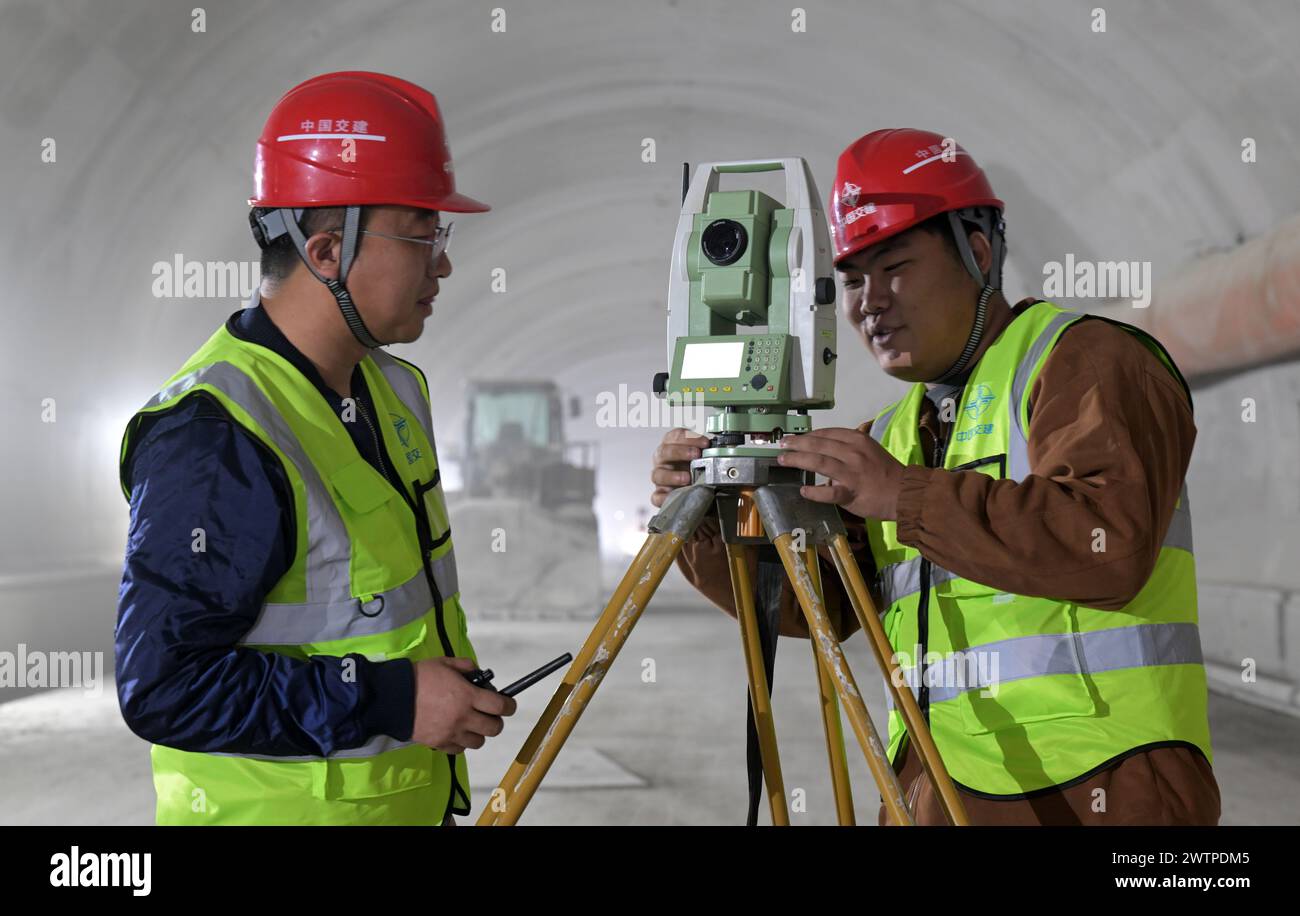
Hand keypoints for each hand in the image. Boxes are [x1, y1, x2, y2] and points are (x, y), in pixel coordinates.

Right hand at [410, 656, 516, 753]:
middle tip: (488, 714)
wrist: (392, 698)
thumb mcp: (445, 663)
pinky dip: (462, 742)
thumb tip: (479, 675)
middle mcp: (463, 718)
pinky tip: (456, 731)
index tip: (508, 704)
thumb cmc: (419, 677)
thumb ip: (466, 666)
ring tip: (470, 723)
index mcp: (467, 696)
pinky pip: (460, 750)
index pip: (501, 706)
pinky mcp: (439, 744)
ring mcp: (452, 733)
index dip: (509, 705)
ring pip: (479, 742)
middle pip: (494, 728)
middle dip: (495, 720)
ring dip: (479, 733)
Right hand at [650, 427, 710, 507]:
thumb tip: (719, 450)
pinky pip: (657, 496)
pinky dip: (664, 497)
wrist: (693, 487)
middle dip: (681, 451)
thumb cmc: (694, 467)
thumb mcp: (701, 456)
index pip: (675, 436)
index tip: (704, 442)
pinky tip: (674, 496)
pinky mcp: (660, 494)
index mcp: (672, 445)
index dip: (689, 437)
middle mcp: (663, 460)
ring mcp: (660, 477)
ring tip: (687, 478)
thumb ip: (706, 451)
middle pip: (665, 451)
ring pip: (658, 474)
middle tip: (696, 454)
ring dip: (673, 475)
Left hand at [776, 427, 906, 519]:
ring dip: (798, 460)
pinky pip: (829, 492)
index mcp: (857, 440)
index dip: (808, 435)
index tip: (795, 437)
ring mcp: (852, 472)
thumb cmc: (884, 471)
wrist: (904, 493)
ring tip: (783, 460)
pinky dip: (815, 492)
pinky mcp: (851, 492)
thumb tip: (823, 448)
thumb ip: (847, 448)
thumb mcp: (868, 450)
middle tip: (782, 444)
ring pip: (819, 462)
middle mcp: (853, 453)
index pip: (827, 433)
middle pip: (819, 444)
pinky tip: (804, 491)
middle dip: (797, 443)